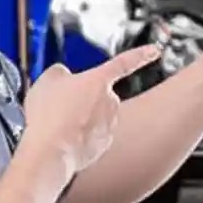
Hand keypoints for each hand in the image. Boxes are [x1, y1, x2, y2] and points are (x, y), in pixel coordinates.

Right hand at [21, 44, 160, 172]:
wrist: (49, 152)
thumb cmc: (49, 115)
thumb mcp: (47, 79)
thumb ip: (60, 72)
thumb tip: (64, 76)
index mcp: (99, 80)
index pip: (124, 63)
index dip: (141, 55)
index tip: (155, 50)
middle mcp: (110, 102)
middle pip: (98, 95)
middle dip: (82, 100)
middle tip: (59, 107)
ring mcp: (108, 126)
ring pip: (94, 117)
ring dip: (79, 119)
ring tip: (56, 125)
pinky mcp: (101, 147)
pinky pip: (90, 137)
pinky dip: (78, 137)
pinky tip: (62, 139)